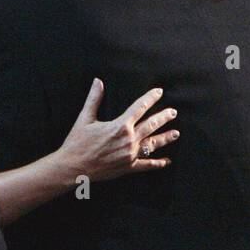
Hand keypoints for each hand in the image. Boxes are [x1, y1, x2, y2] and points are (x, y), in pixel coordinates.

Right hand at [57, 79, 177, 180]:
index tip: (159, 92)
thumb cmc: (77, 143)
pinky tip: (166, 161)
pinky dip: (157, 163)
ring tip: (176, 133)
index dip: (150, 98)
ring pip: (153, 144)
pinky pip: (146, 165)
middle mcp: (129, 139)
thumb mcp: (85, 119)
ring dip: (165, 138)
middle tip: (173, 112)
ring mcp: (130, 154)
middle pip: (151, 125)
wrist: (73, 168)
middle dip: (164, 117)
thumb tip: (97, 81)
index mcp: (120, 125)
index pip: (139, 107)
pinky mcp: (128, 167)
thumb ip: (94, 99)